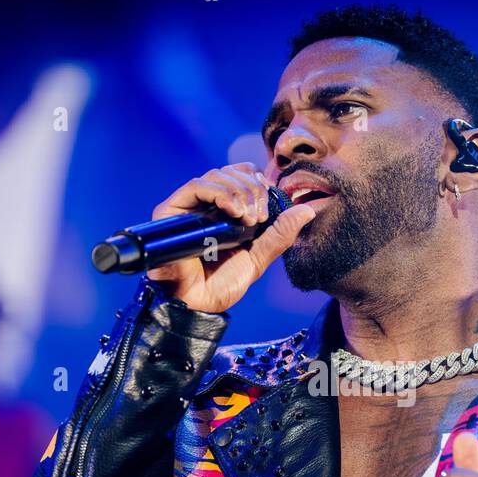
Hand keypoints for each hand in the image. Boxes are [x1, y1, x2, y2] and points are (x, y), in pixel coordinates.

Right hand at [146, 162, 316, 312]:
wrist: (196, 304)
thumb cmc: (221, 285)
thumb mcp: (258, 258)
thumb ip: (279, 235)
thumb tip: (306, 210)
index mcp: (225, 212)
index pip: (242, 175)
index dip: (258, 182)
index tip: (269, 203)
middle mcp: (206, 205)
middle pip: (232, 172)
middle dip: (253, 189)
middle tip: (259, 216)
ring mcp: (188, 206)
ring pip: (216, 175)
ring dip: (240, 191)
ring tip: (248, 219)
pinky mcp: (171, 210)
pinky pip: (196, 186)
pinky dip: (221, 193)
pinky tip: (235, 212)